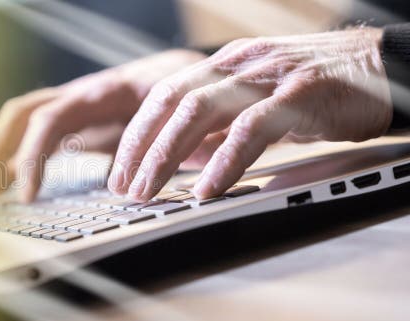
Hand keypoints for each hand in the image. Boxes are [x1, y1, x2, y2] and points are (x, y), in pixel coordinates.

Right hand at [0, 49, 206, 201]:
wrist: (196, 76)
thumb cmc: (189, 95)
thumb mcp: (180, 118)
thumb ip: (155, 145)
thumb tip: (132, 181)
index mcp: (104, 92)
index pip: (51, 120)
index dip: (33, 157)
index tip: (28, 195)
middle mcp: (83, 95)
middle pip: (25, 113)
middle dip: (0, 149)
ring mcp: (80, 106)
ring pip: (28, 121)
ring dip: (6, 152)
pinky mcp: (83, 120)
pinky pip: (44, 134)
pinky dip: (28, 157)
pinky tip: (23, 183)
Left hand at [108, 27, 391, 200]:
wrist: (384, 69)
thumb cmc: (321, 87)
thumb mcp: (260, 101)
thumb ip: (222, 125)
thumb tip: (185, 158)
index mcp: (226, 64)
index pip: (165, 96)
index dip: (137, 133)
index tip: (121, 169)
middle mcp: (239, 64)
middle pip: (172, 104)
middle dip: (141, 148)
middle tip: (124, 186)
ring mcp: (267, 76)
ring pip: (200, 111)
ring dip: (167, 155)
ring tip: (150, 191)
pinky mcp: (299, 94)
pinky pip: (252, 128)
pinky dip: (225, 159)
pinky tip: (208, 186)